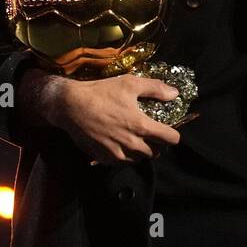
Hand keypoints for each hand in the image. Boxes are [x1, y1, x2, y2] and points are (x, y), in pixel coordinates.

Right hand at [41, 72, 184, 165]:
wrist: (71, 106)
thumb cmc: (101, 93)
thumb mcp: (130, 84)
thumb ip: (155, 89)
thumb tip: (175, 94)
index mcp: (142, 126)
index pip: (171, 139)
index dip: (172, 133)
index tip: (166, 128)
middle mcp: (132, 143)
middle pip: (155, 152)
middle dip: (155, 143)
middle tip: (148, 132)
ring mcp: (117, 153)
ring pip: (138, 159)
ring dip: (140, 151)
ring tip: (133, 138)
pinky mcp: (104, 158)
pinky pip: (121, 162)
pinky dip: (124, 156)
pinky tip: (119, 143)